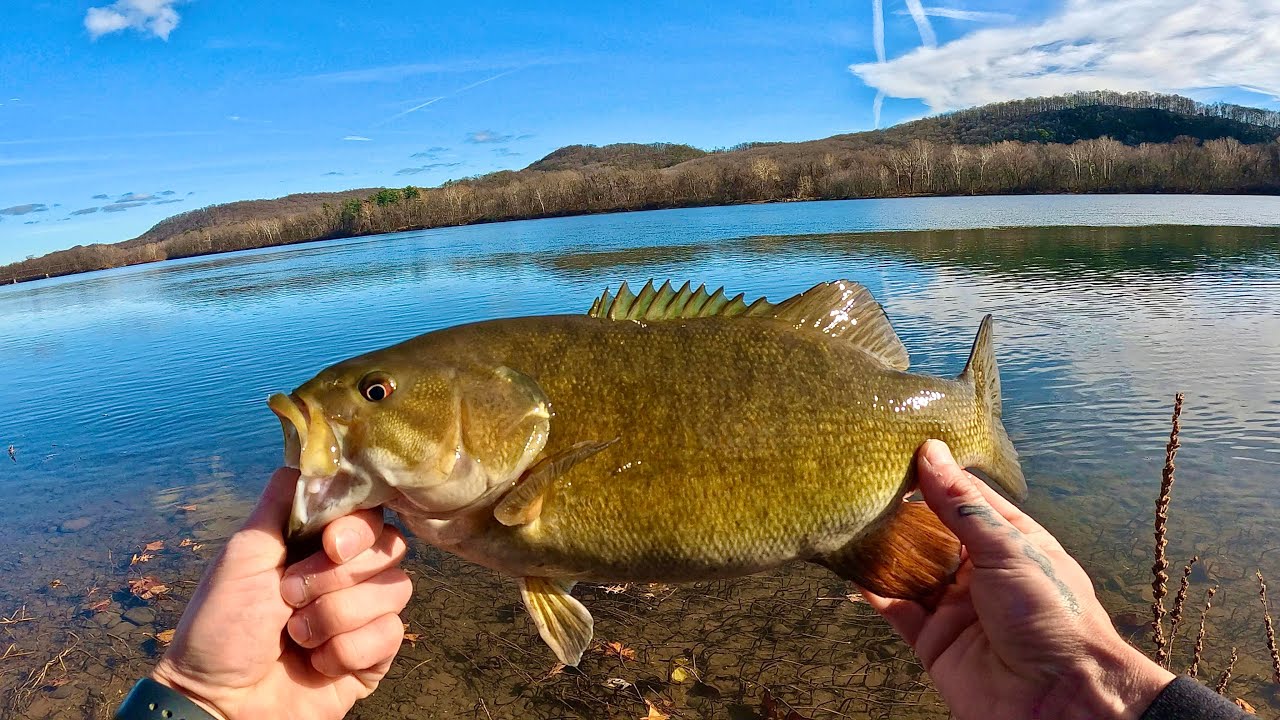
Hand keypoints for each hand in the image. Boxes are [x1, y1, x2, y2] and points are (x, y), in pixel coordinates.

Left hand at [149, 468, 412, 719]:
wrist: (219, 702)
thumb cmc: (221, 628)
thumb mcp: (245, 551)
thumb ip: (282, 500)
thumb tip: (312, 455)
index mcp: (318, 545)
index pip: (369, 513)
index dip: (358, 527)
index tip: (330, 545)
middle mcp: (346, 575)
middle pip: (390, 547)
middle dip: (336, 578)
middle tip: (290, 598)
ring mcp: (363, 616)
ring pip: (396, 590)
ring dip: (337, 617)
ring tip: (297, 637)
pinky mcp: (373, 658)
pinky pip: (392, 635)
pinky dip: (347, 651)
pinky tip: (316, 664)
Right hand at [865, 440, 1174, 719]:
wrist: (1060, 701)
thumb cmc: (1054, 618)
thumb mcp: (1009, 548)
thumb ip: (962, 506)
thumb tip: (930, 452)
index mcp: (1010, 542)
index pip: (966, 499)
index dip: (935, 475)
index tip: (898, 450)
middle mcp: (980, 572)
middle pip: (930, 533)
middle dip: (900, 511)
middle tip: (863, 481)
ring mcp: (954, 606)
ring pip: (908, 568)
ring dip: (881, 547)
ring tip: (848, 515)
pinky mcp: (932, 639)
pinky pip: (894, 608)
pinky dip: (871, 588)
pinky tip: (849, 563)